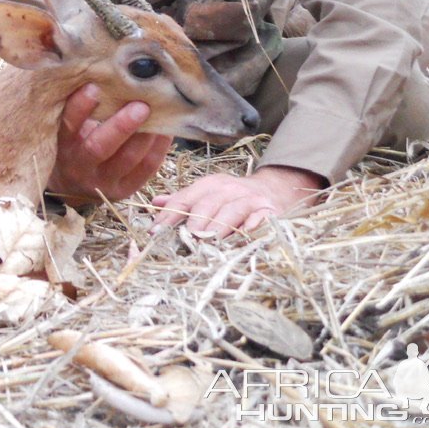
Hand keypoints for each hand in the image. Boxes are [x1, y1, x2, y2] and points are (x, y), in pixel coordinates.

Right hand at [44, 83, 171, 202]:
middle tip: (140, 105)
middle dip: (122, 126)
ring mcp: (104, 182)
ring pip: (128, 158)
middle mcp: (80, 166)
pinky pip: (146, 167)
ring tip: (160, 112)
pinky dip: (159, 147)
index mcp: (61, 147)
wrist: (71, 185)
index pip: (68, 126)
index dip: (80, 107)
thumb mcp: (65, 129)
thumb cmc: (70, 144)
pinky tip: (166, 129)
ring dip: (146, 135)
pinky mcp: (125, 189)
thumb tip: (98, 70)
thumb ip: (76, 108)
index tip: (93, 87)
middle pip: (100, 147)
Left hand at [150, 166, 324, 237]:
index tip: (154, 233)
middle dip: (195, 222)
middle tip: (186, 239)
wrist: (274, 190)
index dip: (168, 216)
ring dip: (218, 227)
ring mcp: (250, 199)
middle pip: (207, 204)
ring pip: (231, 211)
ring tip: (208, 242)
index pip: (184, 199)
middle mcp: (228, 189)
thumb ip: (183, 201)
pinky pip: (259, 220)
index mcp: (209, 185)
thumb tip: (155, 202)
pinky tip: (243, 238)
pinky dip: (250, 228)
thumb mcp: (207, 195)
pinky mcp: (270, 211)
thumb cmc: (233, 199)